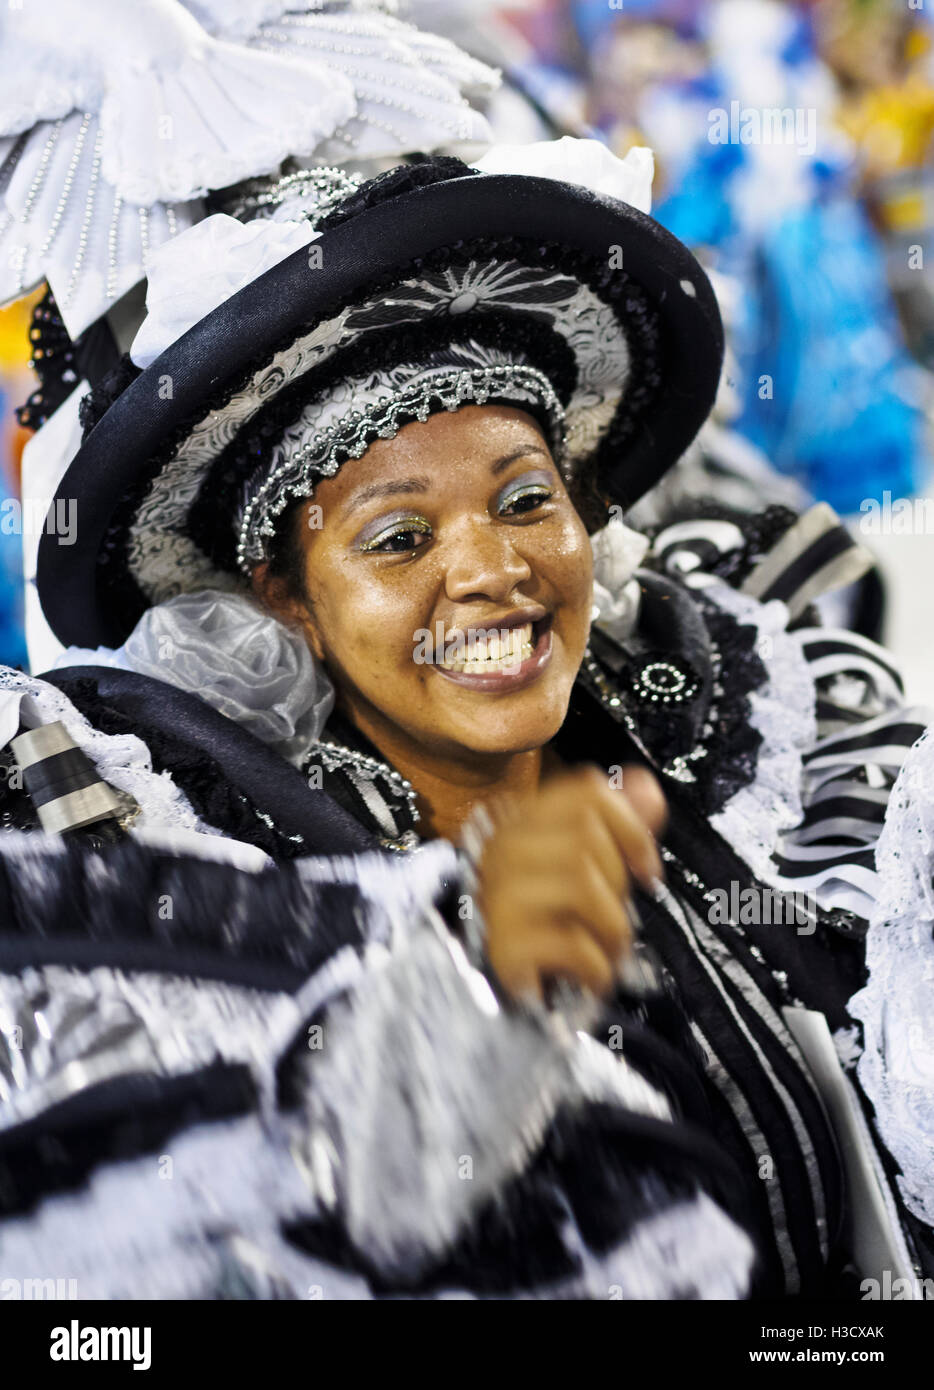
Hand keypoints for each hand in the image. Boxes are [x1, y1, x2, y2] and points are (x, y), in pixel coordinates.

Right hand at [470, 764, 666, 1003]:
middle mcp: (503, 849)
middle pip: (588, 836)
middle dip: (619, 886)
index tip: (647, 871)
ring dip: (614, 930)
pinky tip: (590, 976)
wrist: (505, 993)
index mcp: (523, 821)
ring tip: (607, 951)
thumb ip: (619, 824)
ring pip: (582, 882)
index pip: (587, 791)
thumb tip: (647, 788)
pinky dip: (597, 968)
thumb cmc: (555, 923)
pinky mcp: (503, 944)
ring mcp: (498, 895)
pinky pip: (572, 943)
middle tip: (611, 920)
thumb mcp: (591, 867)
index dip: (631, 827)